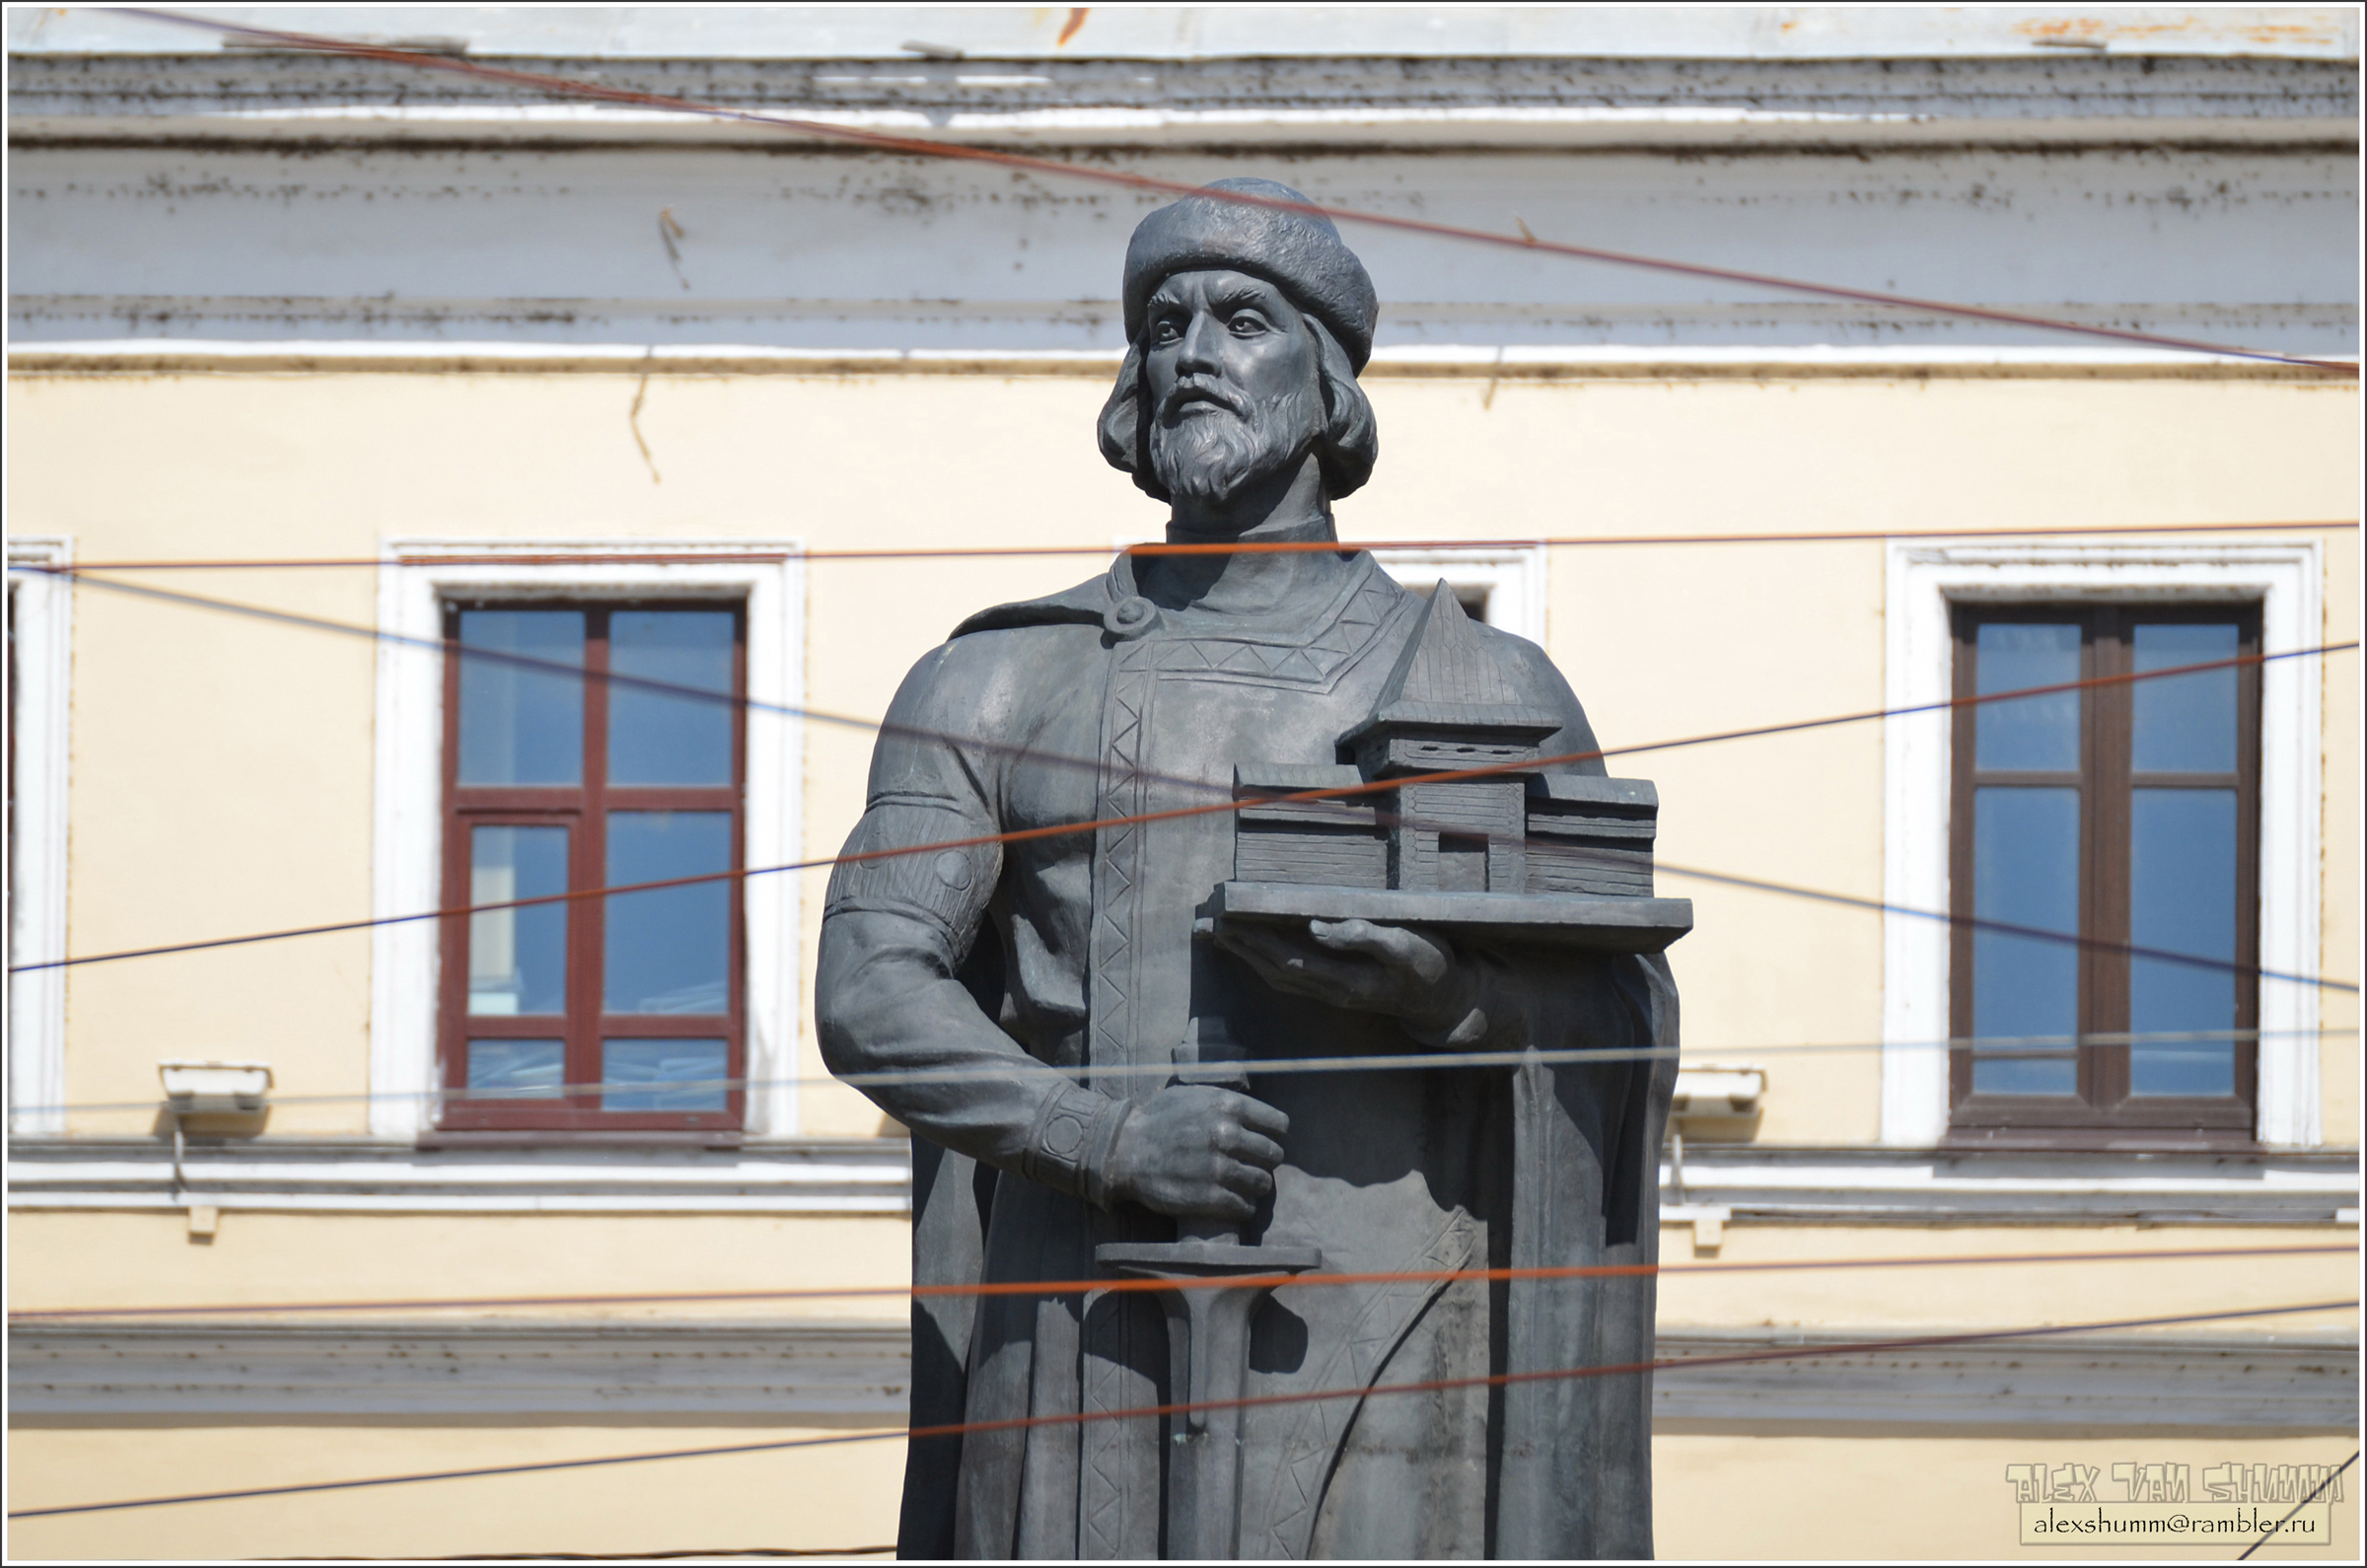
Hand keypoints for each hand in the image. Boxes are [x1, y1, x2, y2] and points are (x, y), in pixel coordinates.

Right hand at [1106, 1084, 1288, 1221]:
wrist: (1125, 1150)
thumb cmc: (1158, 1119)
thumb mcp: (1192, 1095)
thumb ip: (1226, 1101)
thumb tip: (1256, 1111)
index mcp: (1228, 1106)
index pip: (1279, 1125)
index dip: (1272, 1134)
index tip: (1261, 1141)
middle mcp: (1229, 1135)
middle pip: (1274, 1155)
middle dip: (1264, 1161)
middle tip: (1249, 1164)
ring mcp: (1220, 1168)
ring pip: (1264, 1183)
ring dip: (1255, 1185)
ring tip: (1240, 1184)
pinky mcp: (1210, 1198)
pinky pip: (1246, 1207)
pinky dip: (1241, 1207)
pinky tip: (1229, 1201)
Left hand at [1215, 917, 1480, 1040]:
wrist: (1444, 999)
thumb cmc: (1430, 968)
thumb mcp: (1406, 948)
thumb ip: (1363, 938)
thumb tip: (1316, 929)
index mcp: (1344, 980)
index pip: (1287, 960)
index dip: (1254, 942)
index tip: (1227, 921)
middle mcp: (1330, 990)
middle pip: (1271, 969)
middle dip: (1237, 947)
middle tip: (1204, 925)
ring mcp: (1330, 990)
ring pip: (1275, 974)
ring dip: (1244, 954)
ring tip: (1215, 933)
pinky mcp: (1334, 985)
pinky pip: (1288, 973)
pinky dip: (1262, 958)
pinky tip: (1250, 947)